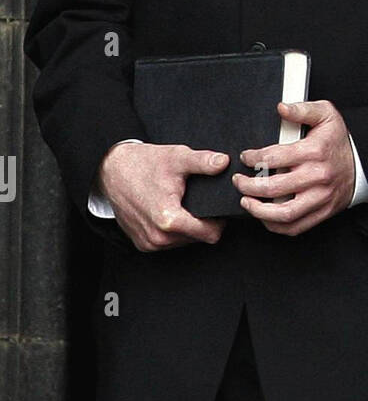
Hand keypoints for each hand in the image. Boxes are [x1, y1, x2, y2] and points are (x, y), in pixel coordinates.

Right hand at [97, 141, 226, 251]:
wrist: (111, 170)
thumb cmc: (143, 164)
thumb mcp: (177, 157)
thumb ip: (203, 161)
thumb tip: (224, 162)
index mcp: (169, 220)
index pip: (211, 234)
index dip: (220, 220)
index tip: (217, 207)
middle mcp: (158, 237)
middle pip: (199, 238)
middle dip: (204, 222)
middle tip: (199, 201)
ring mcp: (148, 243)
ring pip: (184, 241)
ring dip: (188, 227)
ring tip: (184, 205)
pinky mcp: (142, 243)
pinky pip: (169, 242)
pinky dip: (173, 230)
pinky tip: (170, 211)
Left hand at [234, 100, 354, 235]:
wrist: (362, 165)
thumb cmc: (338, 140)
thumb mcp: (326, 115)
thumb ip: (303, 109)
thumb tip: (281, 108)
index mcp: (315, 151)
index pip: (273, 158)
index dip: (253, 158)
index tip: (246, 158)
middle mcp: (317, 176)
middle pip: (273, 187)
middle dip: (248, 185)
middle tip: (238, 181)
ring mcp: (320, 197)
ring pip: (284, 213)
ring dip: (258, 211)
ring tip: (246, 202)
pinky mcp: (323, 212)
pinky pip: (295, 227)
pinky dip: (275, 225)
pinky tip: (264, 216)